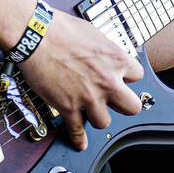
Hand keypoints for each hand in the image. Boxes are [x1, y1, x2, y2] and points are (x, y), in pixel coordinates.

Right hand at [14, 11, 143, 150]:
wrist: (36, 34)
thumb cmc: (61, 29)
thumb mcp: (94, 34)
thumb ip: (105, 51)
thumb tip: (106, 57)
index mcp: (116, 60)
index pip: (138, 76)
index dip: (127, 77)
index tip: (120, 78)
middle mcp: (107, 81)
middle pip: (132, 107)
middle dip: (123, 104)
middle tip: (114, 100)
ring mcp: (89, 97)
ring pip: (105, 122)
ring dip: (98, 117)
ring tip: (91, 111)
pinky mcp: (68, 107)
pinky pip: (77, 130)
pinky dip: (78, 139)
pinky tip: (80, 143)